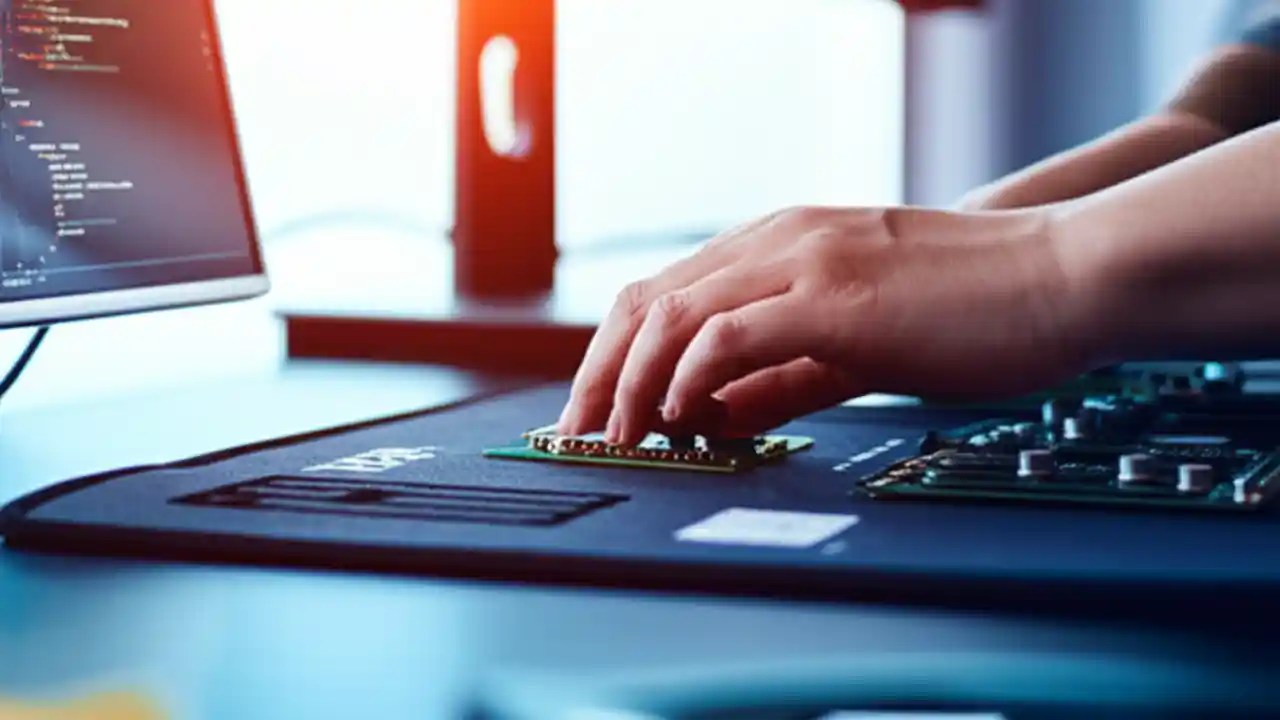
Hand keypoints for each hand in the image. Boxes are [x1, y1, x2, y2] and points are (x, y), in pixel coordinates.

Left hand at [558, 205, 1097, 444]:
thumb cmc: (974, 310)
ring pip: (673, 314)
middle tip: (581, 432)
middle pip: (648, 300)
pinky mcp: (834, 295)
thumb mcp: (854, 343)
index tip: (599, 412)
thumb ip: (779, 376)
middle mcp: (780, 239)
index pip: (667, 293)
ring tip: (618, 438)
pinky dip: (687, 378)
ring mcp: (805, 259)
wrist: (1064, 276)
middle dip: (600, 372)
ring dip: (631, 382)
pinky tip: (679, 418)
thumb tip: (713, 417)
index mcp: (783, 242)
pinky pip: (727, 332)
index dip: (617, 356)